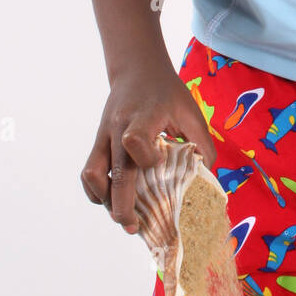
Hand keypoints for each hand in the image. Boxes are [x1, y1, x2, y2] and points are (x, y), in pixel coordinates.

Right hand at [80, 59, 217, 233]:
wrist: (136, 68)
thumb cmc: (167, 92)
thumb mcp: (191, 111)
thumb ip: (202, 143)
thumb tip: (208, 180)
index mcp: (143, 117)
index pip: (134, 140)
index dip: (145, 158)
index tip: (158, 163)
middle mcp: (118, 127)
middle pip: (113, 170)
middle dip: (122, 204)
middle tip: (134, 227)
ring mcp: (104, 135)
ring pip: (92, 174)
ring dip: (106, 200)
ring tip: (123, 216)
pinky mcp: (97, 141)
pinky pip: (88, 172)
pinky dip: (96, 191)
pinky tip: (111, 201)